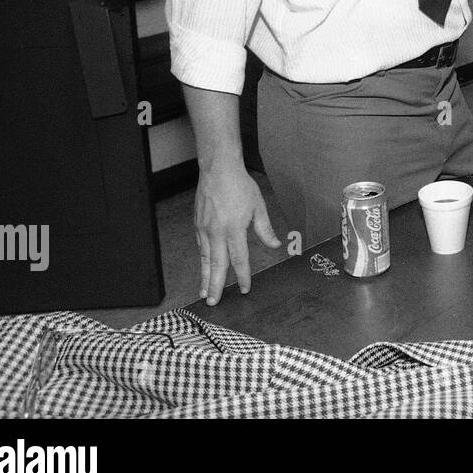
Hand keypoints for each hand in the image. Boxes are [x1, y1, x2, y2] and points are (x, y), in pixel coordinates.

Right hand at [194, 161, 279, 304]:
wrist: (218, 169)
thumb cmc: (239, 186)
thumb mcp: (258, 207)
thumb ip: (265, 229)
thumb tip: (275, 244)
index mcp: (233, 229)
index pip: (239, 259)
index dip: (243, 276)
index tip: (244, 288)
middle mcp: (216, 232)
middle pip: (216, 265)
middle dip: (215, 285)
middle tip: (213, 302)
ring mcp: (204, 229)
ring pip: (205, 259)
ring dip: (204, 277)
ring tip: (204, 292)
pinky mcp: (197, 225)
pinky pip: (200, 247)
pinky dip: (202, 260)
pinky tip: (204, 268)